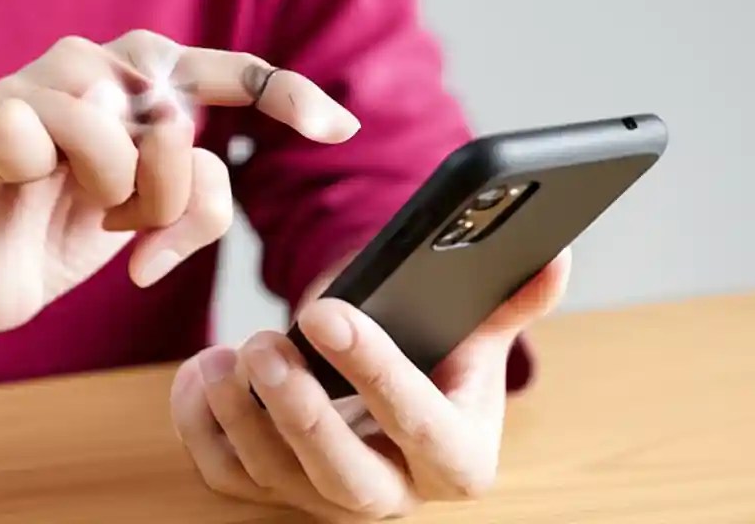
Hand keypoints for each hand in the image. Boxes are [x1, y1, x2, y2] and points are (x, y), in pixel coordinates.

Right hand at [0, 30, 359, 345]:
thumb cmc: (56, 237)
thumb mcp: (148, 218)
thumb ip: (190, 185)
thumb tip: (187, 149)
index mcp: (123, 87)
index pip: (212, 67)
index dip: (280, 90)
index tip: (340, 130)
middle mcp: (75, 72)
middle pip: (166, 101)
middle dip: (171, 182)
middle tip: (137, 226)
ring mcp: (15, 94)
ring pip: (103, 115)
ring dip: (112, 187)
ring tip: (90, 220)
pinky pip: (22, 125)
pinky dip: (36, 167)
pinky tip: (18, 191)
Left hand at [171, 250, 570, 520]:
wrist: (393, 403)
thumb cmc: (435, 364)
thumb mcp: (476, 336)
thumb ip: (510, 301)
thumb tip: (555, 255)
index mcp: (455, 458)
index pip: (419, 424)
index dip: (372, 369)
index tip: (326, 311)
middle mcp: (392, 494)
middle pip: (342, 477)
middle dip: (298, 411)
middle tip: (263, 345)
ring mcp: (325, 500)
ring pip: (274, 479)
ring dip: (239, 416)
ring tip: (224, 353)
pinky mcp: (272, 491)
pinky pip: (225, 476)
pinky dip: (200, 427)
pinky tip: (199, 371)